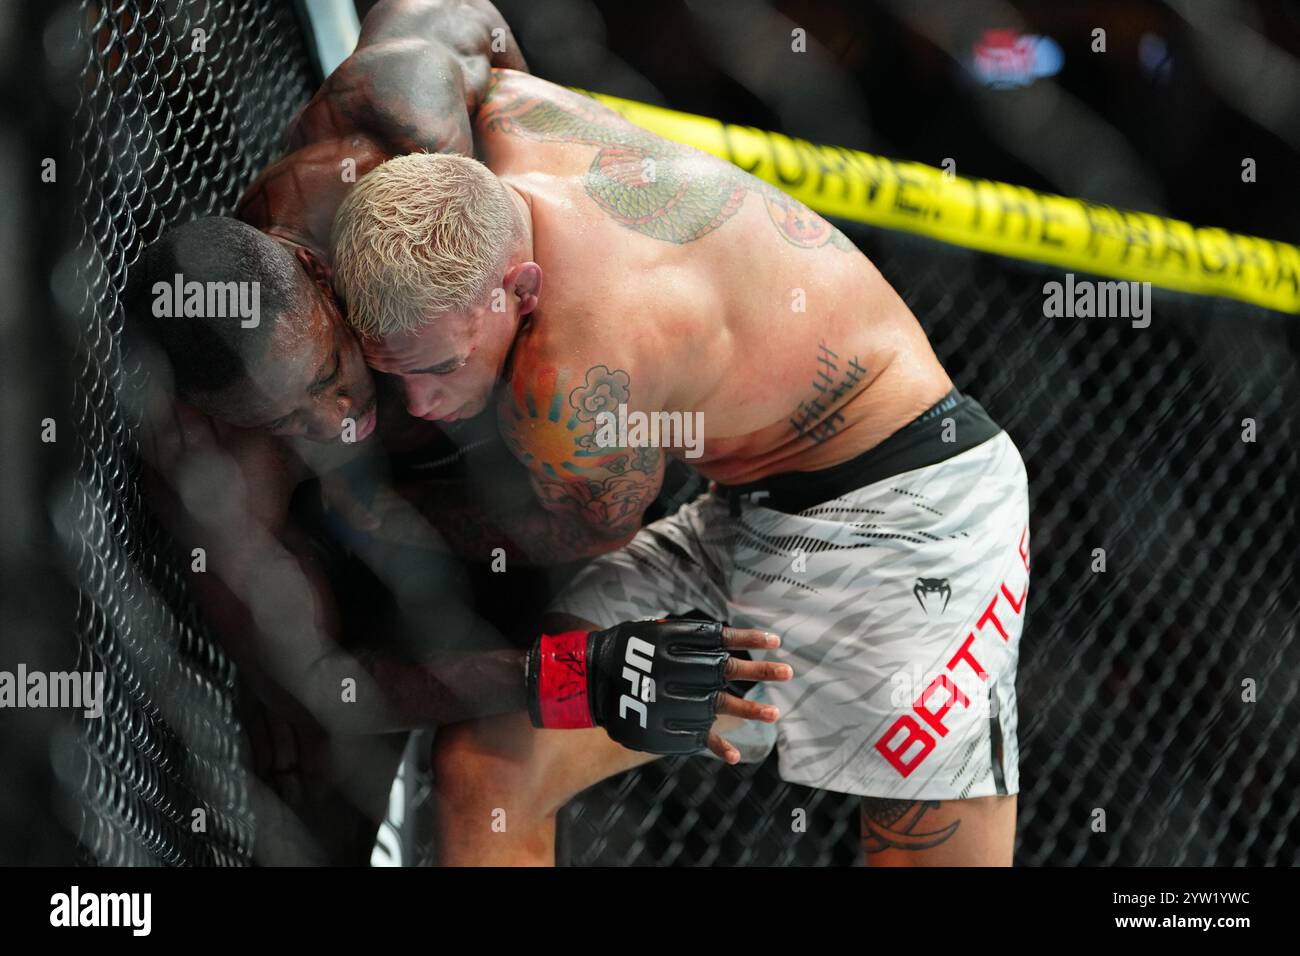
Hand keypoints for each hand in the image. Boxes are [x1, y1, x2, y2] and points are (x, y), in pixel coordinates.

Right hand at [525, 619, 791, 758]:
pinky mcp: (663, 725)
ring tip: (775, 713)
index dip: (748, 639)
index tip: (776, 641)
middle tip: (789, 672)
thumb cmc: (621, 650)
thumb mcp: (646, 631)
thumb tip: (713, 635)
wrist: (586, 681)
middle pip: (726, 670)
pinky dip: (715, 747)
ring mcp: (672, 699)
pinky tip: (735, 756)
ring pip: (718, 704)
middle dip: (759, 671)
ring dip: (749, 709)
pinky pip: (694, 738)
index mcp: (673, 642)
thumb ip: (678, 633)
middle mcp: (676, 669)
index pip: (719, 638)